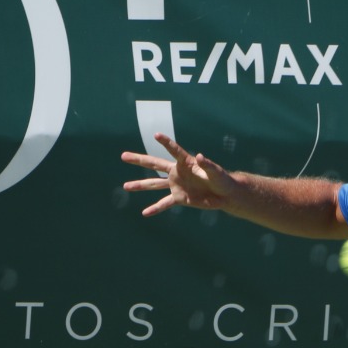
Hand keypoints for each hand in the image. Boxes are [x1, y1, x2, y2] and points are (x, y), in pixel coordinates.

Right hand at [120, 133, 236, 216]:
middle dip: (139, 160)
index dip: (166, 143)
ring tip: (125, 186)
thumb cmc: (221, 179)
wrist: (224, 195)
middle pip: (154, 164)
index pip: (173, 151)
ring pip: (154, 184)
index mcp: (185, 162)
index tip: (156, 135)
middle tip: (123, 156)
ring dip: (140, 185)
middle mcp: (177, 172)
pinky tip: (144, 213)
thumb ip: (207, 165)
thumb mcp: (216, 171)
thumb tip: (199, 156)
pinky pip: (164, 203)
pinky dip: (155, 209)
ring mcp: (176, 185)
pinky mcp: (179, 198)